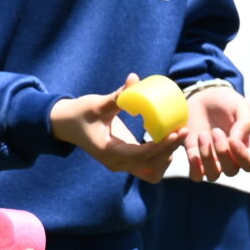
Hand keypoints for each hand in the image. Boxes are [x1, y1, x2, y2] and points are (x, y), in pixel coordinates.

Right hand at [52, 82, 186, 181]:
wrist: (66, 125)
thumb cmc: (80, 113)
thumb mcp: (97, 104)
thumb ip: (117, 95)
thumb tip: (134, 78)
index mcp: (109, 152)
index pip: (141, 155)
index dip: (161, 145)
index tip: (176, 132)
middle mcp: (116, 163)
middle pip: (150, 166)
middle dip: (169, 150)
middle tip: (183, 130)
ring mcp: (120, 165)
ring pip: (151, 172)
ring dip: (166, 157)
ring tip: (177, 136)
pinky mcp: (125, 162)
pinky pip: (147, 167)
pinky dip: (160, 158)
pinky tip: (168, 141)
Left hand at [181, 86, 249, 181]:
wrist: (203, 97)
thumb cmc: (226, 102)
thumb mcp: (240, 106)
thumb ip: (245, 123)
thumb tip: (237, 141)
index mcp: (246, 147)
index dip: (242, 157)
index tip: (232, 139)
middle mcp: (231, 158)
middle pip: (231, 171)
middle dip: (222, 152)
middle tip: (215, 131)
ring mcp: (213, 160)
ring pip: (213, 176)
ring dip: (207, 158)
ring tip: (202, 135)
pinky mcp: (195, 157)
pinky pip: (196, 175)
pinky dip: (194, 167)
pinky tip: (192, 152)